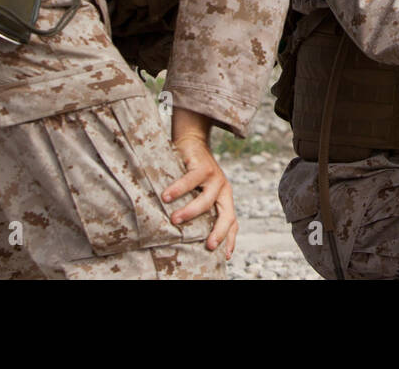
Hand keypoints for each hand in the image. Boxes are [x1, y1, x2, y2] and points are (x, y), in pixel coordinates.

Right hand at [164, 107, 237, 258]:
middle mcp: (223, 189)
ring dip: (191, 211)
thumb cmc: (192, 173)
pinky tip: (166, 196)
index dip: (230, 239)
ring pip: (208, 199)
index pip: (232, 222)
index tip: (224, 256)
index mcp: (224, 198)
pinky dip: (178, 189)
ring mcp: (214, 177)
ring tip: (175, 220)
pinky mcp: (202, 165)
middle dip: (219, 231)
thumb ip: (199, 209)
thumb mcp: (199, 193)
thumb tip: (186, 235)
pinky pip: (191, 180)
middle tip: (209, 245)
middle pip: (227, 214)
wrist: (192, 141)